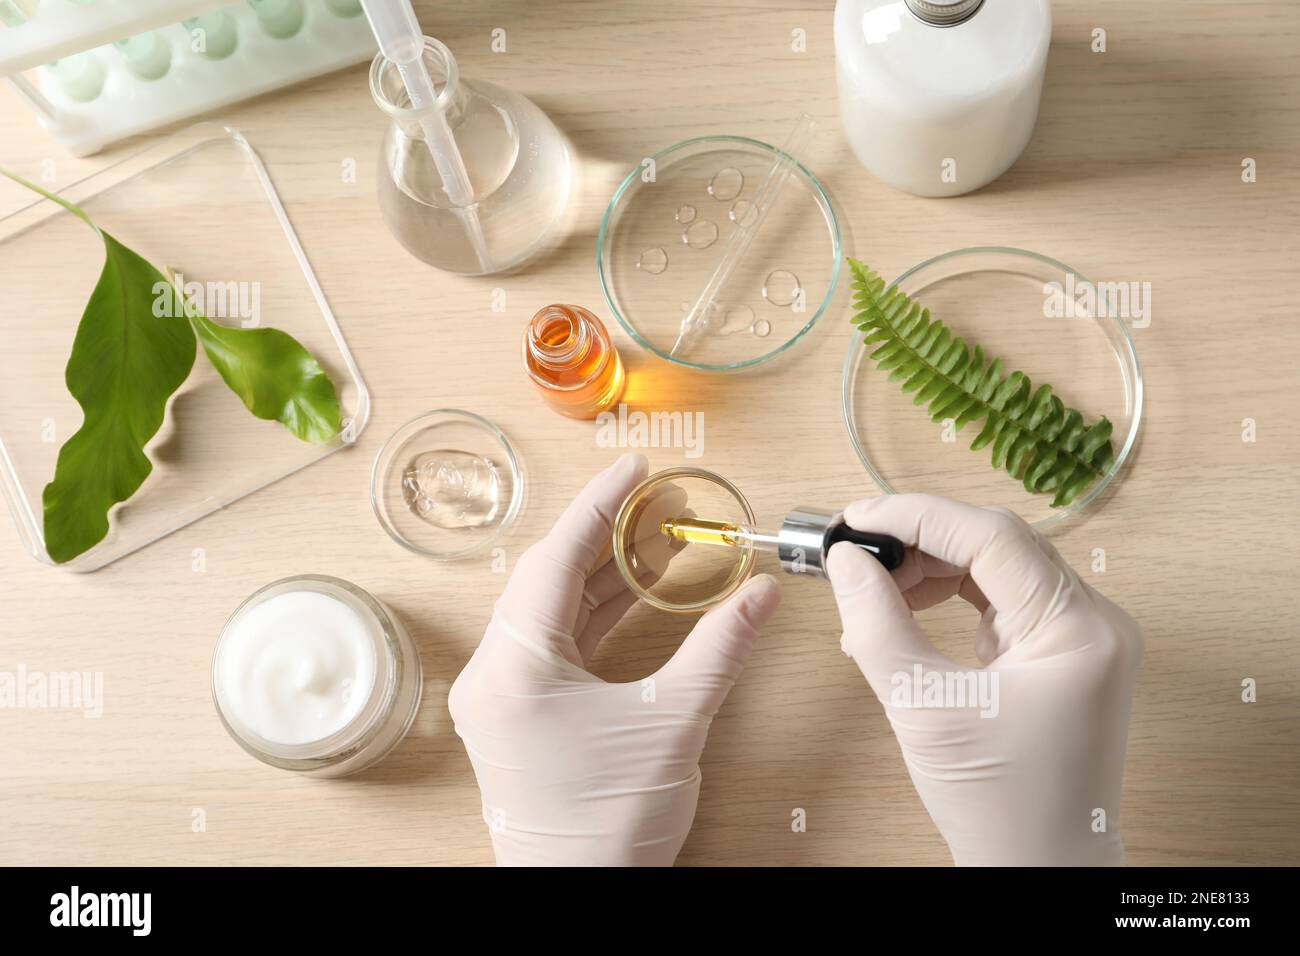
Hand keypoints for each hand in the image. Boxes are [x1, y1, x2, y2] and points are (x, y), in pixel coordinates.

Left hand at [449, 453, 781, 865]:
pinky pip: (554, 645)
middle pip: (551, 579)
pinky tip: (637, 596)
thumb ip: (718, 650)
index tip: (634, 466)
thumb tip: (758, 596)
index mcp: (514, 668)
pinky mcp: (517, 718)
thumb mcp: (673, 725)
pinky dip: (597, 617)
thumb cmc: (607, 826)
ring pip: (553, 612)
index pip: (557, 559)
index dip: (599, 504)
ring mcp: (501, 698)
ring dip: (606, 576)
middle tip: (659, 501)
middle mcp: (494, 676)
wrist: (577, 901)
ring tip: (658, 539)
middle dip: (609, 536)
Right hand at [827, 495, 1141, 865]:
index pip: (993, 536)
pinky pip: (999, 600)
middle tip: (855, 558)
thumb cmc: (999, 804)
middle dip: (919, 544)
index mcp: (1079, 629)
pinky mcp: (1058, 654)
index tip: (856, 520)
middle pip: (997, 544)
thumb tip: (845, 560)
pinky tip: (902, 613)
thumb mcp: (925, 708)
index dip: (917, 517)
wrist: (1040, 869)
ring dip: (929, 570)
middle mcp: (1093, 621)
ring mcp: (1079, 637)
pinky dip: (947, 599)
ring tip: (873, 594)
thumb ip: (878, 624)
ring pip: (995, 567)